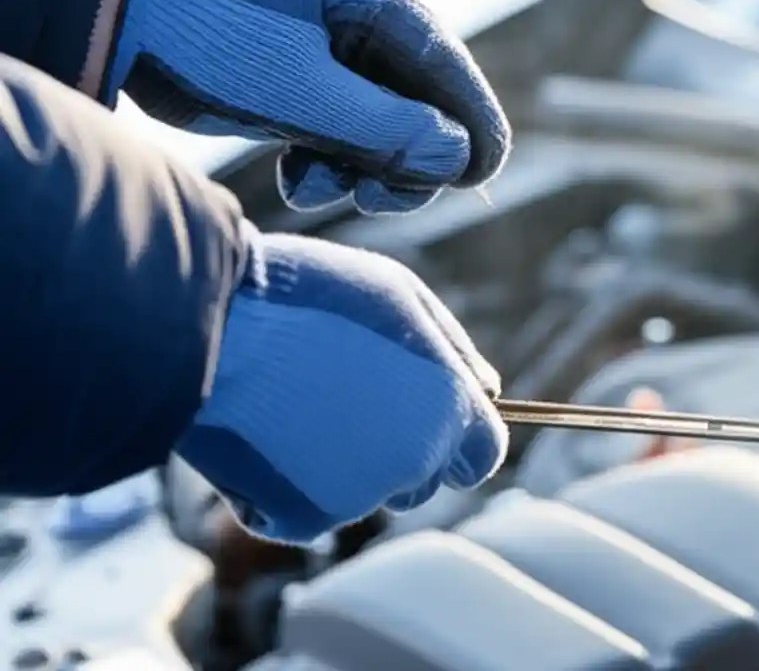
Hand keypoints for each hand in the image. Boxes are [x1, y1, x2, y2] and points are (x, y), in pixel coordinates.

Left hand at [109, 0, 509, 213]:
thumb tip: (458, 158)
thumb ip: (387, 126)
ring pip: (381, 124)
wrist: (110, 14)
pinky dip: (332, 161)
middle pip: (421, 103)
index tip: (476, 178)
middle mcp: (357, 18)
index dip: (474, 126)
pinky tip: (298, 175)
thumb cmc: (201, 34)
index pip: (449, 67)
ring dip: (364, 168)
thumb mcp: (300, 89)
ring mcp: (327, 48)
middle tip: (378, 199)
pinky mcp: (296, 76)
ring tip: (316, 185)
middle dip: (406, 160)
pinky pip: (342, 128)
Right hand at [175, 226, 506, 543]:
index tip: (428, 418)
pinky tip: (265, 434)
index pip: (483, 453)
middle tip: (343, 397)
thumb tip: (489, 391)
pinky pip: (310, 513)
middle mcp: (414, 460)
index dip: (459, 437)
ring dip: (344, 466)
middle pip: (424, 477)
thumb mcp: (401, 296)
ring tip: (296, 405)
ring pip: (366, 494)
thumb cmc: (309, 295)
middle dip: (399, 449)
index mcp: (448, 406)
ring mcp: (359, 496)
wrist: (211, 323)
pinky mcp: (300, 520)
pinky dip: (289, 487)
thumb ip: (454, 351)